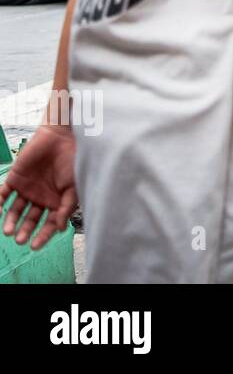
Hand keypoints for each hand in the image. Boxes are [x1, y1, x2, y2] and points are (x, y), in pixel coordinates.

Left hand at [0, 124, 77, 249]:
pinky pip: (2, 195)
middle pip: (29, 219)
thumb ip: (66, 207)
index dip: (42, 235)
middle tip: (19, 239)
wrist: (60, 138)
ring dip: (10, 221)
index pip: (48, 223)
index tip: (35, 246)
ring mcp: (26, 189)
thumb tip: (60, 229)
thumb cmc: (72, 161)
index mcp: (56, 201)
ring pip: (15, 210)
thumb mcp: (74, 187)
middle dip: (24, 231)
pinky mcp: (14, 179)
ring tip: (7, 231)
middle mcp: (40, 198)